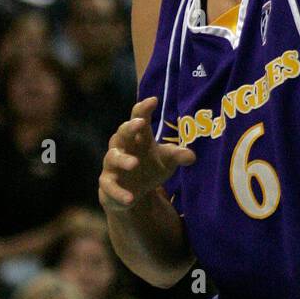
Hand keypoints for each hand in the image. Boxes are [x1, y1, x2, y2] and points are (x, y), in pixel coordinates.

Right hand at [98, 97, 194, 213]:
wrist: (133, 193)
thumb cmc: (150, 168)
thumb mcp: (167, 161)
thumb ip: (178, 155)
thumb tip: (192, 156)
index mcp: (138, 137)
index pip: (139, 118)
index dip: (144, 109)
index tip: (153, 100)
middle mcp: (123, 147)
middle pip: (122, 132)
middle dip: (129, 127)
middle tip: (138, 123)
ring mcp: (113, 164)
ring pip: (113, 157)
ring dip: (123, 160)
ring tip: (134, 164)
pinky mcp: (107, 183)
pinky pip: (109, 185)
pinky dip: (119, 192)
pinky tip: (130, 198)